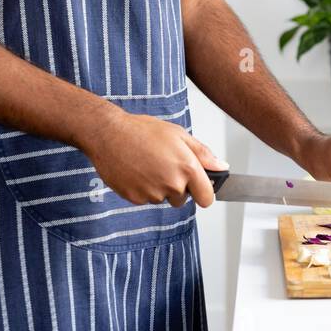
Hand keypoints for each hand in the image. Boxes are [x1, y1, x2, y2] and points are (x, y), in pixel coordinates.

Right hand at [81, 110, 228, 207]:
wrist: (109, 135)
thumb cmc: (142, 131)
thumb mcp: (179, 135)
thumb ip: (203, 154)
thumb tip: (222, 167)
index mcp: (187, 168)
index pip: (207, 198)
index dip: (204, 193)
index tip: (199, 187)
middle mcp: (172, 184)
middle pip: (183, 199)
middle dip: (178, 187)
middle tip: (165, 165)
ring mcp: (153, 193)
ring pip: (163, 199)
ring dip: (159, 187)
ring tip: (148, 164)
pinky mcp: (135, 199)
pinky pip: (146, 199)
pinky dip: (143, 189)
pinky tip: (137, 171)